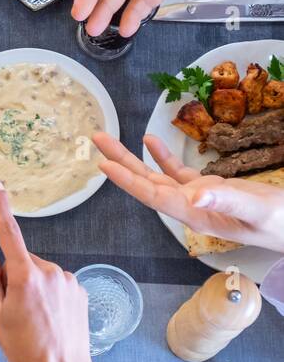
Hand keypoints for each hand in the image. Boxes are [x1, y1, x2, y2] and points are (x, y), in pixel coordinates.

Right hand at [0, 181, 112, 361]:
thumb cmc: (23, 349)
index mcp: (23, 277)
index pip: (9, 234)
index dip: (1, 208)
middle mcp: (49, 273)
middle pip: (22, 261)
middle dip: (14, 276)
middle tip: (13, 309)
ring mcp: (68, 281)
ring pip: (40, 272)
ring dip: (33, 287)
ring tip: (34, 319)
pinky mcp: (79, 290)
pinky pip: (57, 283)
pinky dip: (49, 295)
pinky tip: (49, 319)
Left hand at [94, 132, 283, 253]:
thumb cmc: (282, 222)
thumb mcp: (259, 211)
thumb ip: (228, 200)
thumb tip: (196, 194)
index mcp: (196, 215)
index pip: (154, 196)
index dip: (128, 181)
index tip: (104, 166)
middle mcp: (190, 207)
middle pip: (146, 184)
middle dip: (120, 163)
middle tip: (97, 140)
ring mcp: (198, 199)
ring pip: (157, 176)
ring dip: (133, 158)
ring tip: (110, 139)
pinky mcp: (209, 189)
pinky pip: (177, 172)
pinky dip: (163, 157)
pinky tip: (149, 141)